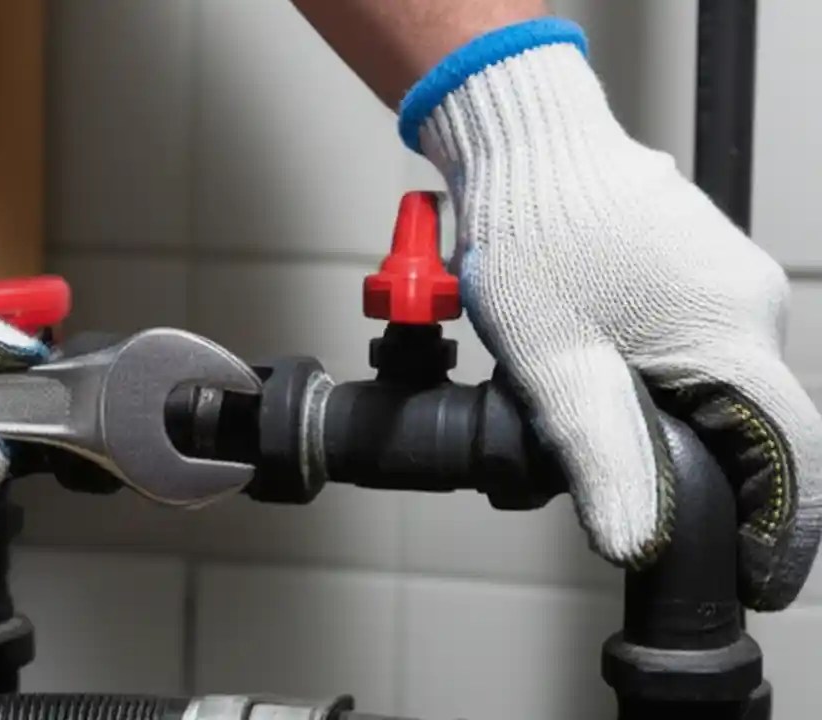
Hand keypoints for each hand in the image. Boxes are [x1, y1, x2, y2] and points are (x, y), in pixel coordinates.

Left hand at [402, 30, 821, 608]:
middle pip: (753, 427)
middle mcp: (751, 305)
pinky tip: (600, 387)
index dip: (780, 532)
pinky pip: (699, 351)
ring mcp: (729, 284)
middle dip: (704, 480)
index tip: (750, 580)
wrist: (523, 144)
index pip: (791, 456)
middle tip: (637, 507)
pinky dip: (660, 386)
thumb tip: (637, 544)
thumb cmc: (533, 234)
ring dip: (673, 431)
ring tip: (600, 438)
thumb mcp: (553, 363)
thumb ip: (600, 456)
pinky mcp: (699, 275)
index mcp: (732, 331)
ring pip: (720, 390)